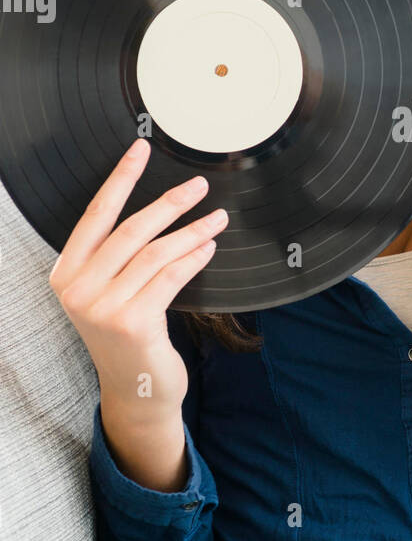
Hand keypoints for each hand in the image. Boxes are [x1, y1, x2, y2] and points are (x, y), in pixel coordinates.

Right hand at [49, 139, 227, 414]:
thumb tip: (158, 207)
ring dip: (192, 231)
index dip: (120, 178)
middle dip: (169, 202)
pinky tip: (209, 248)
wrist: (135, 391)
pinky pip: (171, 276)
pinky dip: (194, 257)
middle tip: (199, 185)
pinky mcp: (133, 322)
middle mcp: (78, 289)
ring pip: (156, 252)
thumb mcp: (109, 292)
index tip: (141, 149)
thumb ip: (117, 256)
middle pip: (131, 229)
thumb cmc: (127, 335)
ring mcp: (103, 307)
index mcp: (66, 273)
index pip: (96, 214)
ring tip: (218, 219)